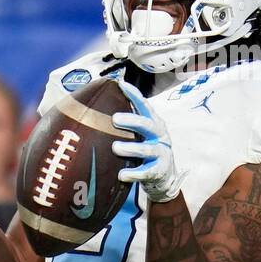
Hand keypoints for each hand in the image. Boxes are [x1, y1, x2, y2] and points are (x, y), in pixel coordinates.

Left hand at [112, 80, 183, 202]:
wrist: (164, 177)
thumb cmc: (145, 152)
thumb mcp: (140, 135)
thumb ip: (127, 125)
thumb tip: (96, 111)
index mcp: (153, 124)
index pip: (144, 107)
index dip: (134, 95)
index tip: (121, 85)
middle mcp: (159, 136)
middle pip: (148, 125)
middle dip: (132, 121)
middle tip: (115, 119)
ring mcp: (161, 154)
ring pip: (147, 150)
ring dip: (130, 148)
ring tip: (115, 147)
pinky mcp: (159, 171)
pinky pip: (146, 172)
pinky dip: (134, 173)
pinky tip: (122, 174)